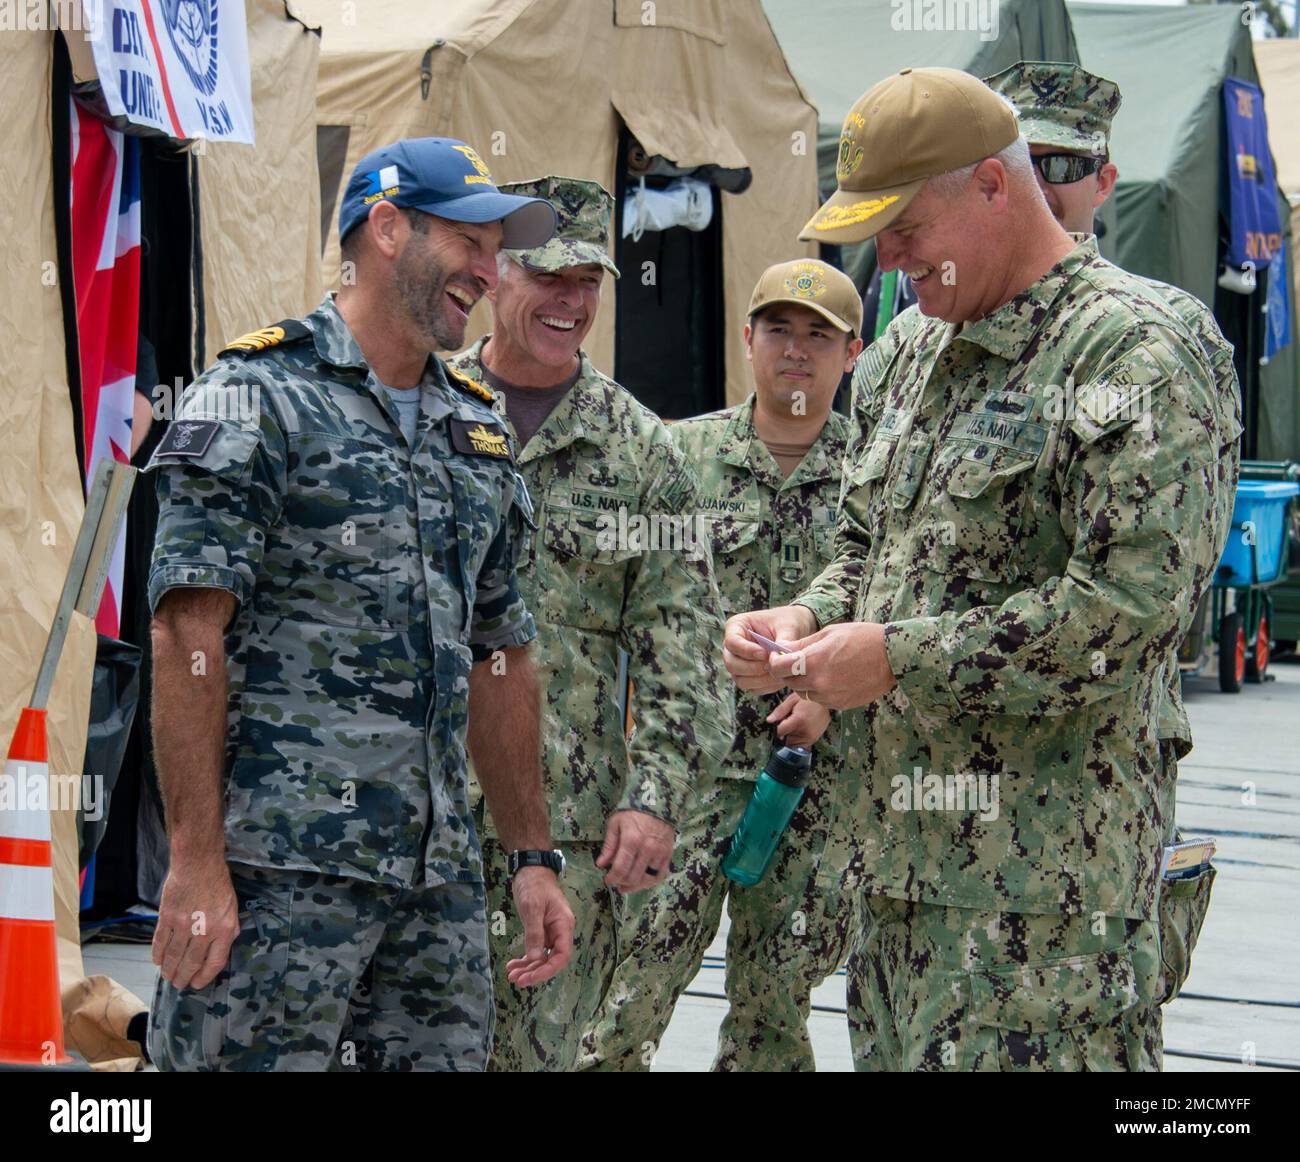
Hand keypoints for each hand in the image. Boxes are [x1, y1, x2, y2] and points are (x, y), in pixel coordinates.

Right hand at [151, 857, 238, 989]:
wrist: (199, 864)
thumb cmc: (218, 886)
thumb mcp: (232, 910)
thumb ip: (226, 933)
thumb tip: (217, 955)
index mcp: (224, 929)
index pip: (214, 962)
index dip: (204, 977)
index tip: (197, 984)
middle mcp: (204, 930)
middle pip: (191, 963)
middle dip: (184, 978)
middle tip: (179, 985)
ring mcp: (184, 925)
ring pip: (174, 956)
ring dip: (169, 970)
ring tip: (168, 977)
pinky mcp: (167, 917)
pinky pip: (160, 942)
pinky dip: (158, 954)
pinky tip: (157, 961)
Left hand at [506, 867, 574, 986]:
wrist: (530, 869)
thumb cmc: (534, 884)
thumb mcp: (533, 907)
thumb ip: (534, 932)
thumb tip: (535, 957)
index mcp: (563, 925)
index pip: (562, 955)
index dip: (548, 970)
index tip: (531, 977)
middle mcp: (559, 931)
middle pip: (551, 960)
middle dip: (534, 972)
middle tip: (516, 980)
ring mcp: (549, 932)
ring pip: (541, 957)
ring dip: (528, 968)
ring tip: (511, 975)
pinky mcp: (539, 931)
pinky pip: (535, 950)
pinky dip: (525, 959)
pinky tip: (512, 964)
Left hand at [596, 810, 674, 893]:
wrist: (657, 803)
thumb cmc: (633, 812)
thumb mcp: (615, 823)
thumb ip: (609, 845)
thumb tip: (601, 865)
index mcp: (631, 840)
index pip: (620, 869)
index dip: (612, 879)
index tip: (607, 880)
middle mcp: (647, 849)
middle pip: (633, 877)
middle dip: (622, 882)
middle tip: (616, 881)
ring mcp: (659, 853)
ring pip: (647, 879)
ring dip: (635, 885)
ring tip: (626, 885)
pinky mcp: (668, 855)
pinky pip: (660, 876)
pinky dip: (650, 882)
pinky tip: (642, 882)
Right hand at [722, 605, 818, 694]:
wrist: (796, 632)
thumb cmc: (788, 622)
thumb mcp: (788, 626)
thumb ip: (784, 640)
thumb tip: (780, 655)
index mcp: (737, 626)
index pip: (732, 642)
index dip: (747, 651)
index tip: (765, 654)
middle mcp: (733, 647)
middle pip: (731, 663)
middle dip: (753, 668)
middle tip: (773, 666)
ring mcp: (739, 664)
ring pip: (740, 679)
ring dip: (760, 680)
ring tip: (780, 674)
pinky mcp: (748, 677)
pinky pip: (752, 688)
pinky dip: (766, 686)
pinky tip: (781, 679)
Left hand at [767, 621, 896, 710]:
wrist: (892, 657)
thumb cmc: (862, 638)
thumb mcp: (829, 633)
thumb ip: (801, 644)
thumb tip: (780, 648)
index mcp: (813, 660)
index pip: (778, 667)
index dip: (774, 661)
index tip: (777, 657)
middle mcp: (818, 682)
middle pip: (788, 682)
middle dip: (788, 672)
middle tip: (797, 661)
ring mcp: (829, 696)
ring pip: (804, 693)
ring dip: (805, 683)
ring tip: (821, 668)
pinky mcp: (840, 704)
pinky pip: (820, 699)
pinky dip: (821, 691)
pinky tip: (834, 678)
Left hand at [767, 692, 831, 746]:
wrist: (827, 701)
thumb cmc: (809, 699)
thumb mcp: (792, 700)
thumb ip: (780, 711)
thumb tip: (769, 720)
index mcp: (798, 721)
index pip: (779, 732)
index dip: (775, 728)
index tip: (776, 722)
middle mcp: (805, 732)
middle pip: (785, 740)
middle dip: (783, 733)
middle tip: (787, 721)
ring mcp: (811, 737)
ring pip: (792, 743)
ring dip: (790, 737)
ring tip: (795, 724)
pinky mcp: (814, 739)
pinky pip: (800, 744)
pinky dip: (797, 738)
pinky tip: (800, 728)